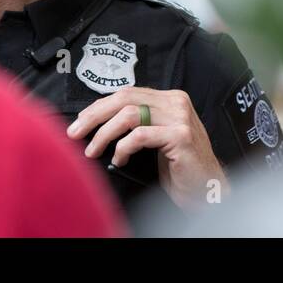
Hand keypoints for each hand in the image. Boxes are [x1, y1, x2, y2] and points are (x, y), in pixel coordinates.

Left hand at [67, 87, 226, 209]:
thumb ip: (137, 122)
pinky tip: (119, 159)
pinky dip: (123, 148)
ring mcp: (180, 118)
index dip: (99, 106)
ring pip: (129, 115)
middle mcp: (176, 102)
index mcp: (169, 98)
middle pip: (124, 98)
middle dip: (94, 116)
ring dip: (104, 134)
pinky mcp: (181, 136)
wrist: (207, 189)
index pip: (126, 93)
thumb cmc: (178, 166)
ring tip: (92, 151)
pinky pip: (140, 136)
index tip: (80, 122)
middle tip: (75, 132)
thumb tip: (97, 120)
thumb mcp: (156, 137)